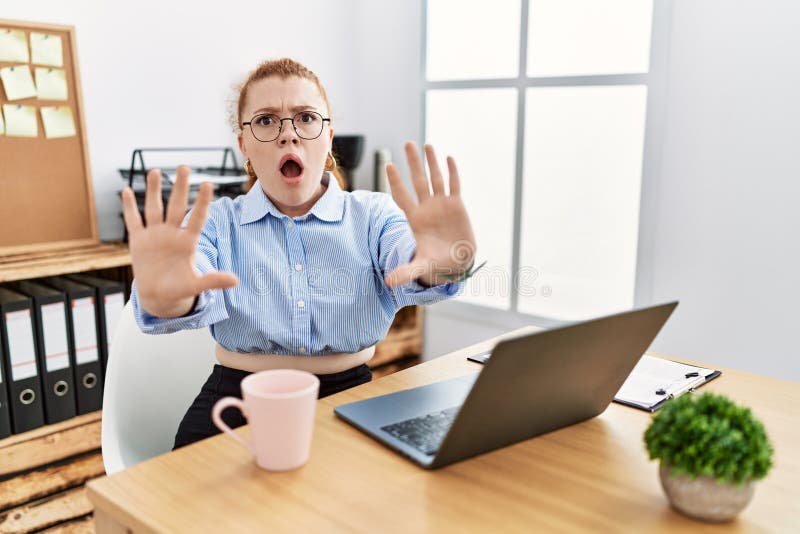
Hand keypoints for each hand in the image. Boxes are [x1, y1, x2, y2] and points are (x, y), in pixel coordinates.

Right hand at [121, 166, 238, 317]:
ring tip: (155, 171)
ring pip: (154, 208)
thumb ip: (213, 280)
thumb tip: (236, 281)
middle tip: (184, 167)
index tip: (208, 184)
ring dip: (153, 190)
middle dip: (180, 188)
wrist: (159, 295)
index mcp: (188, 242)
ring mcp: (155, 235)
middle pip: (177, 206)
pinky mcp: (139, 240)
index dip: (202, 202)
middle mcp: (172, 234)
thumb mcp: (195, 286)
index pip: (197, 218)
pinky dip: (129, 207)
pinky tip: (126, 191)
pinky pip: (134, 221)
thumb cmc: (180, 289)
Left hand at [384, 142, 476, 287]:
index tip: (388, 165)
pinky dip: (453, 172)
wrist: (456, 262)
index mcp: (415, 219)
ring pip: (436, 179)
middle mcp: (427, 208)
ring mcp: (442, 205)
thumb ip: (406, 272)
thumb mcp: (421, 267)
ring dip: (432, 162)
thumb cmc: (436, 263)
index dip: (395, 181)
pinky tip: (449, 158)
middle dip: (413, 163)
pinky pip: (454, 186)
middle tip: (407, 143)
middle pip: (418, 181)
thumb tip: (389, 283)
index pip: (402, 196)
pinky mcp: (457, 206)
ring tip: (426, 144)